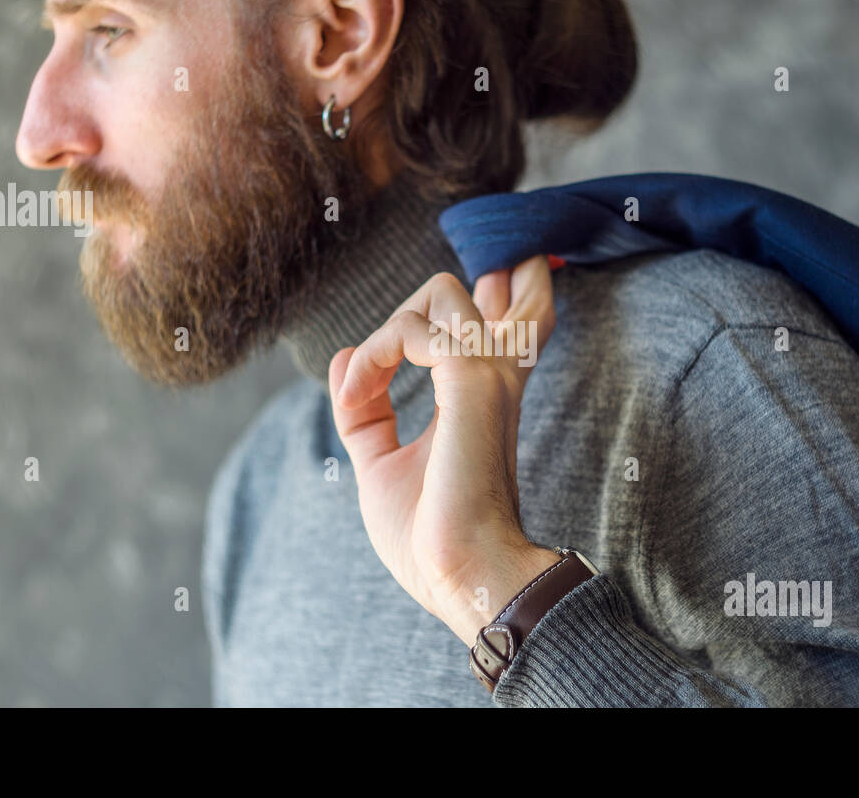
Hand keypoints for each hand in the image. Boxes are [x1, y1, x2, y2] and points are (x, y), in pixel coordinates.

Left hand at [328, 256, 558, 645]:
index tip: (415, 330)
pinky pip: (408, 328)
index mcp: (486, 393)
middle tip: (374, 374)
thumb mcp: (383, 463)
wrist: (462, 573)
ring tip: (361, 390)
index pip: (513, 312)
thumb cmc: (432, 534)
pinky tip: (356, 395)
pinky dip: (371, 357)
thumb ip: (366, 410)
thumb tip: (345, 356)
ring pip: (438, 292)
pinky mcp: (471, 375)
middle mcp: (496, 373)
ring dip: (384, 334)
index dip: (490, 291)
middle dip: (411, 308)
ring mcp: (487, 370)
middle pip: (477, 285)